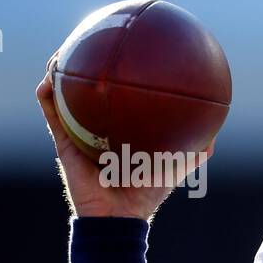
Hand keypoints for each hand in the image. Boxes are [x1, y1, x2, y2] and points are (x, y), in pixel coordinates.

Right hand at [35, 53, 213, 219]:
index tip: (123, 55)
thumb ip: (194, 150)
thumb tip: (216, 132)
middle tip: (89, 45)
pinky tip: (47, 81)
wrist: (119, 217)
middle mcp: (98, 129)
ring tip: (60, 56)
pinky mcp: (63, 145)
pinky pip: (51, 115)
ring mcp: (78, 135)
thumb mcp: (175, 167)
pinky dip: (46, 97)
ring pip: (63, 98)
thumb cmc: (147, 193)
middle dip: (86, 70)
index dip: (117, 80)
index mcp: (121, 132)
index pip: (118, 101)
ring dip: (59, 75)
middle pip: (89, 94)